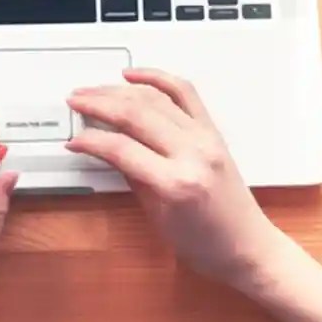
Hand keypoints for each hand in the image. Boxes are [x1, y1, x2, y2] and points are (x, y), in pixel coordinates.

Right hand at [66, 69, 284, 285]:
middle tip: (76, 101)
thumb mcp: (157, 216)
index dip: (91, 141)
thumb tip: (105, 149)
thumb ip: (131, 176)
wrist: (247, 245)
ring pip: (157, 99)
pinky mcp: (214, 132)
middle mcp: (193, 154)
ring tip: (95, 90)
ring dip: (121, 90)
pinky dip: (159, 79)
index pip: (122, 149)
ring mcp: (207, 139)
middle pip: (136, 115)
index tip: (74, 139)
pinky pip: (186, 94)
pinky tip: (136, 76)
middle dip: (100, 103)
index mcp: (175, 183)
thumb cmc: (204, 243)